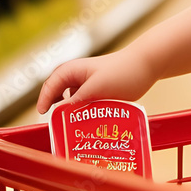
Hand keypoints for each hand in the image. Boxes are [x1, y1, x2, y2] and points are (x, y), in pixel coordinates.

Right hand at [36, 48, 156, 113]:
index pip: (50, 85)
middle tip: (57, 125)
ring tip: (72, 127)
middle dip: (56, 109)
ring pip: (73, 100)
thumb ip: (77, 101)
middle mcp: (78, 75)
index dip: (43, 100)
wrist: (149, 63)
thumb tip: (59, 114)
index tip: (42, 115)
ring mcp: (89, 83)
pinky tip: (89, 123)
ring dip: (71, 113)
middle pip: (58, 93)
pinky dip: (84, 113)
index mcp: (73, 70)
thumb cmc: (123, 72)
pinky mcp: (100, 90)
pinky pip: (86, 104)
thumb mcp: (97, 89)